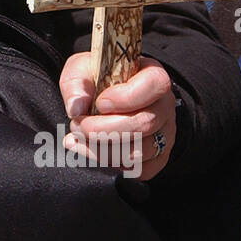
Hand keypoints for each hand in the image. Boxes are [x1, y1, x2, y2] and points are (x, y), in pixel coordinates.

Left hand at [58, 52, 175, 180]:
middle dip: (104, 129)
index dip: (126, 98)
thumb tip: (76, 108)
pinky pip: (139, 171)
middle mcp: (164, 106)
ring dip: (102, 149)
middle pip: (144, 124)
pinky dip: (110, 165)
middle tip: (78, 125)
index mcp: (152, 76)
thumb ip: (76, 84)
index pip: (154, 85)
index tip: (99, 103)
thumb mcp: (81, 69)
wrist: (103, 98)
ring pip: (139, 151)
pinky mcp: (157, 158)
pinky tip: (89, 152)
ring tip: (78, 139)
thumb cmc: (95, 79)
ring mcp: (164, 134)